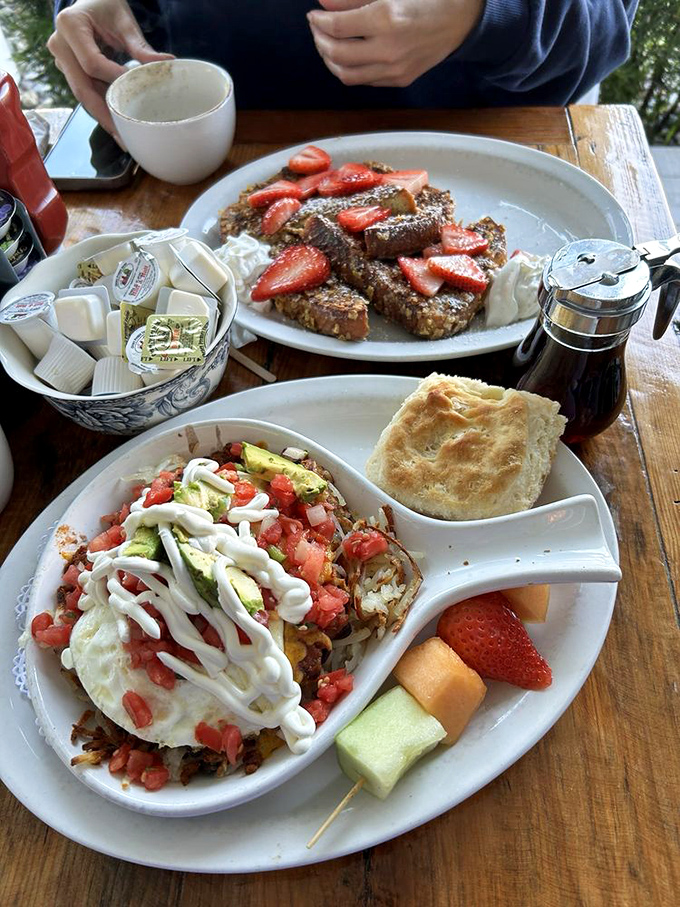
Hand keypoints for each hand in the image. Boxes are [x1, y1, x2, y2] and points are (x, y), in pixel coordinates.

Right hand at [47, 0, 172, 137]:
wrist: (88, 2)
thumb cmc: (104, 6)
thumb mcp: (123, 20)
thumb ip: (140, 46)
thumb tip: (166, 64)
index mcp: (70, 26)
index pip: (92, 64)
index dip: (113, 79)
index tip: (135, 89)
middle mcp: (60, 45)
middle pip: (81, 88)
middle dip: (103, 114)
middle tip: (123, 136)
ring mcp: (62, 60)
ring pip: (82, 95)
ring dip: (103, 117)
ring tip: (121, 137)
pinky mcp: (69, 70)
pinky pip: (86, 92)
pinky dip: (101, 107)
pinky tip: (116, 124)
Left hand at [308, 0, 483, 87]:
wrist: (459, 20)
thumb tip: (323, 3)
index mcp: (386, 19)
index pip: (337, 27)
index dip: (319, 22)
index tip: (313, 16)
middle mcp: (389, 49)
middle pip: (338, 54)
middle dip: (320, 42)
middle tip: (317, 30)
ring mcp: (394, 69)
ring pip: (347, 75)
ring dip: (330, 61)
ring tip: (327, 46)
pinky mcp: (399, 80)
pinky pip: (364, 81)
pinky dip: (349, 70)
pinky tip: (347, 56)